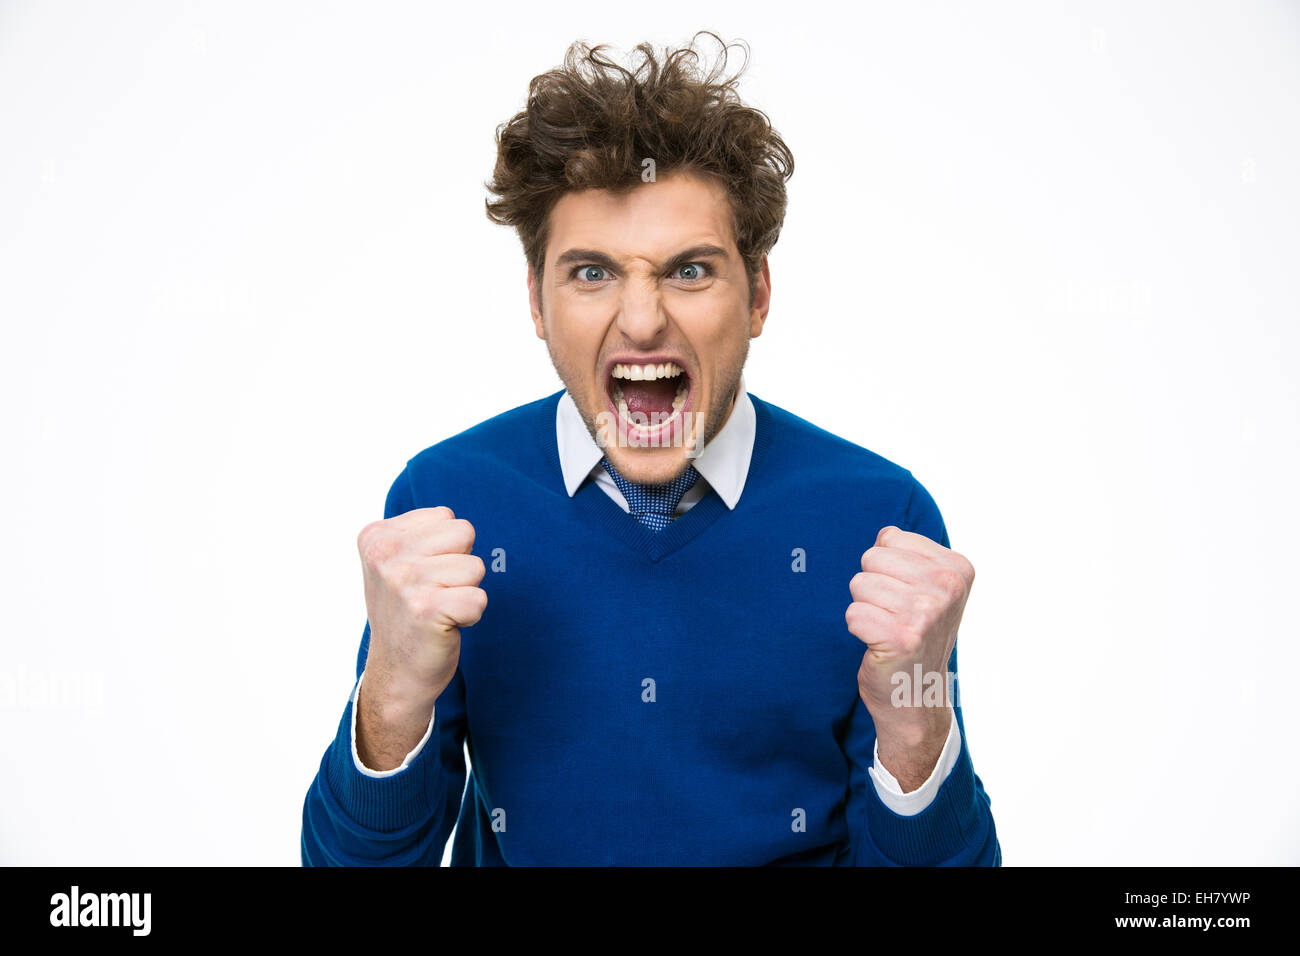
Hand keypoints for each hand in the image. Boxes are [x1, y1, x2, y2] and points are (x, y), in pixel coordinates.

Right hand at [356, 506, 486, 712]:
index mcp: (376, 536)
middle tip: (435, 592)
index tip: (422, 576)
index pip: (446, 517)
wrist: (397, 672)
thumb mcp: (397, 562)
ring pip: (476, 566)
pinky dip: (471, 615)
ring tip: (439, 608)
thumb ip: (423, 533)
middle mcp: (384, 555)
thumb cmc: (407, 611)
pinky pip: (479, 598)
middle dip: (460, 564)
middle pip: (464, 533)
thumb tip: (460, 526)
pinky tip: (446, 625)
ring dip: (466, 591)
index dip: (446, 549)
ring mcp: (403, 581)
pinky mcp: (426, 610)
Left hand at [846, 525, 973, 756]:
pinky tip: (880, 645)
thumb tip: (885, 534)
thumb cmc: (915, 633)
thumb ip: (907, 553)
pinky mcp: (901, 638)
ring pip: (859, 584)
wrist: (918, 695)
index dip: (887, 568)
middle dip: (872, 586)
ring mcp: (927, 613)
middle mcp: (948, 587)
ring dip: (865, 608)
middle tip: (894, 615)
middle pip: (871, 558)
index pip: (890, 538)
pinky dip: (859, 630)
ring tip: (888, 628)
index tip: (908, 596)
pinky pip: (853, 614)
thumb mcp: (928, 587)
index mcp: (957, 568)